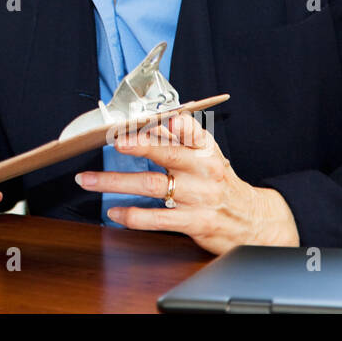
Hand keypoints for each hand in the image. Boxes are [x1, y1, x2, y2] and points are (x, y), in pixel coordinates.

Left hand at [75, 113, 298, 252]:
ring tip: (87, 179)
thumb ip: (179, 137)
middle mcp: (204, 171)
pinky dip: (132, 215)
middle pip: (168, 154)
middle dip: (139, 145)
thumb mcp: (207, 156)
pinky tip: (114, 211)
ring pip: (152, 186)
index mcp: (206, 150)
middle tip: (113, 141)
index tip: (151, 117)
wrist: (254, 223)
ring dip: (115, 182)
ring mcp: (199, 198)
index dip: (169, 124)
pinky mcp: (194, 223)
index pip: (189, 131)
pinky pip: (157, 219)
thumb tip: (153, 118)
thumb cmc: (220, 183)